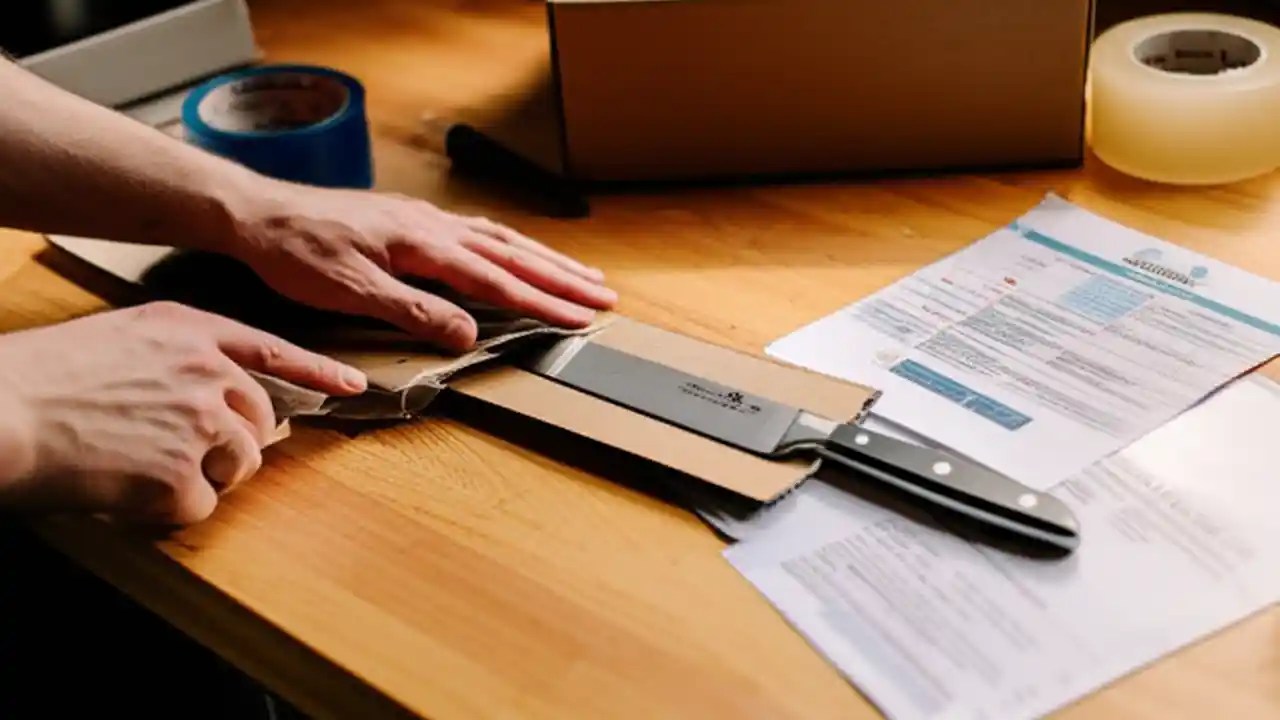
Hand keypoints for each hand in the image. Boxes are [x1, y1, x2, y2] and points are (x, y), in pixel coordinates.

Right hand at [0, 302, 366, 525]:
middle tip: (172, 452)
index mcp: (189, 330)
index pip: (272, 349)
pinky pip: (201, 505)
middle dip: (231, 444)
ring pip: (240, 466)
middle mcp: (208, 370)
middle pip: (260, 421)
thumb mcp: (119, 341)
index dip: (317, 371)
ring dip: (201, 477)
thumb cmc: (40, 380)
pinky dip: (167, 509)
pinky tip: (125, 488)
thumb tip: (225, 403)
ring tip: (138, 464)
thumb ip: (179, 361)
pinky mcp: (184, 473)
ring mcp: (201, 421)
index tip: (353, 385)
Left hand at [223, 182, 617, 351]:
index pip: (499, 280)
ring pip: (501, 239)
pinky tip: (515, 251)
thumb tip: (469, 333)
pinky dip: (510, 245)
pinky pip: (478, 232)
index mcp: (426, 245)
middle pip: (514, 255)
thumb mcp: (352, 292)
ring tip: (580, 275)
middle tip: (605, 296)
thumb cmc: (298, 252)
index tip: (582, 317)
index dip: (545, 302)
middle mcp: (434, 227)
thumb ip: (415, 312)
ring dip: (544, 260)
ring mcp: (425, 220)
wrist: (259, 214)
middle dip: (563, 278)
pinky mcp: (412, 221)